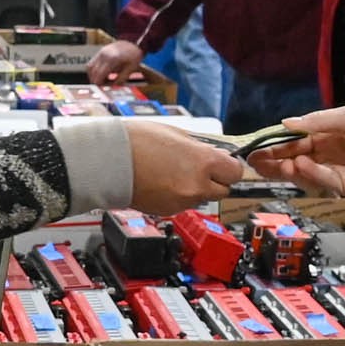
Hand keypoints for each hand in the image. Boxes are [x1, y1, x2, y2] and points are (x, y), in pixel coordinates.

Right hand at [86, 39, 143, 84]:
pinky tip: (100, 74)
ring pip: (90, 67)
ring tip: (101, 81)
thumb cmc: (133, 56)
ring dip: (92, 75)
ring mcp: (100, 52)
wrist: (133, 43)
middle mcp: (104, 55)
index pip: (100, 74)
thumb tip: (113, 86)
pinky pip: (91, 62)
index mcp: (112, 59)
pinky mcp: (100, 52)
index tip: (102, 89)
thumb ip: (121, 78)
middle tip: (102, 86)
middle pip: (93, 72)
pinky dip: (93, 70)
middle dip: (96, 81)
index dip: (99, 83)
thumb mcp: (131, 68)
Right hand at [126, 121, 245, 212]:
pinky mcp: (168, 211)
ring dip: (195, 189)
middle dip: (214, 181)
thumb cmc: (136, 142)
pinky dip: (178, 196)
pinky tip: (163, 182)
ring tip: (174, 174)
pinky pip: (183, 205)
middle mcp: (197, 185)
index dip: (229, 168)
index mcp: (203, 161)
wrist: (109, 160)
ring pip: (201, 199)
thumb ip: (200, 148)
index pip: (235, 173)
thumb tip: (213, 155)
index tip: (223, 165)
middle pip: (223, 191)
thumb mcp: (176, 134)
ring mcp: (182, 201)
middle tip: (199, 170)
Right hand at [246, 106, 344, 201]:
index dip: (275, 145)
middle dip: (275, 162)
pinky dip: (312, 174)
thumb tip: (287, 123)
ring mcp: (338, 172)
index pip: (295, 142)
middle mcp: (329, 154)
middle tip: (254, 164)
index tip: (255, 149)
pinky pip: (326, 181)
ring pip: (306, 174)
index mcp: (328, 135)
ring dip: (290, 169)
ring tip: (278, 164)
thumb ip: (319, 121)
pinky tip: (302, 165)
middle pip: (295, 160)